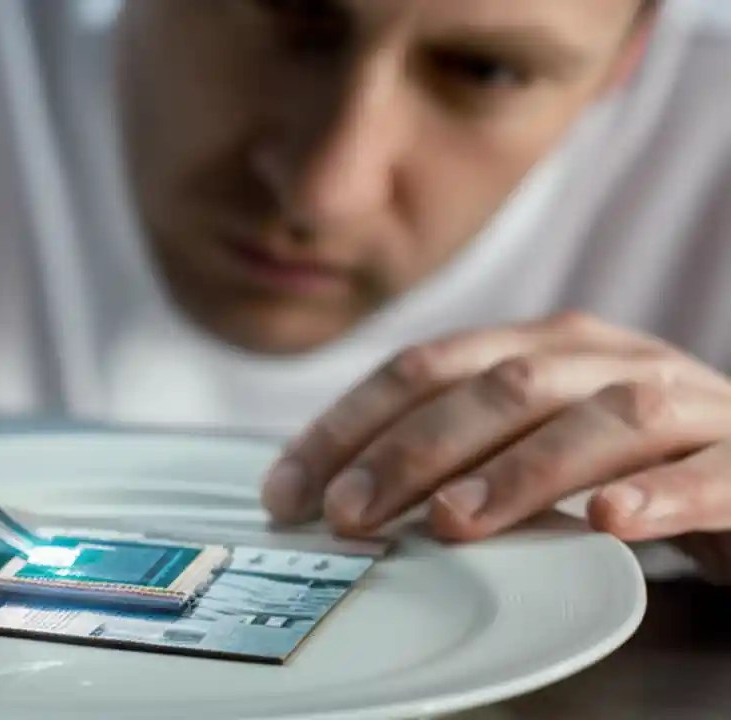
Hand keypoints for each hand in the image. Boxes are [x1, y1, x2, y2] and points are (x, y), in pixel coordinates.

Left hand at [260, 312, 730, 579]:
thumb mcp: (531, 435)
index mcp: (541, 346)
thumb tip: (335, 488)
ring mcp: (681, 404)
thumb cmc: (628, 456)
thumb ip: (452, 448)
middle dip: (412, 450)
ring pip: (597, 421)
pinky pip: (705, 473)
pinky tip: (610, 521)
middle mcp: (605, 360)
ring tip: (455, 519)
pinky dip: (658, 496)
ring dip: (519, 472)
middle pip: (499, 388)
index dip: (349, 425)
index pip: (425, 368)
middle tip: (350, 513)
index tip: (289, 490)